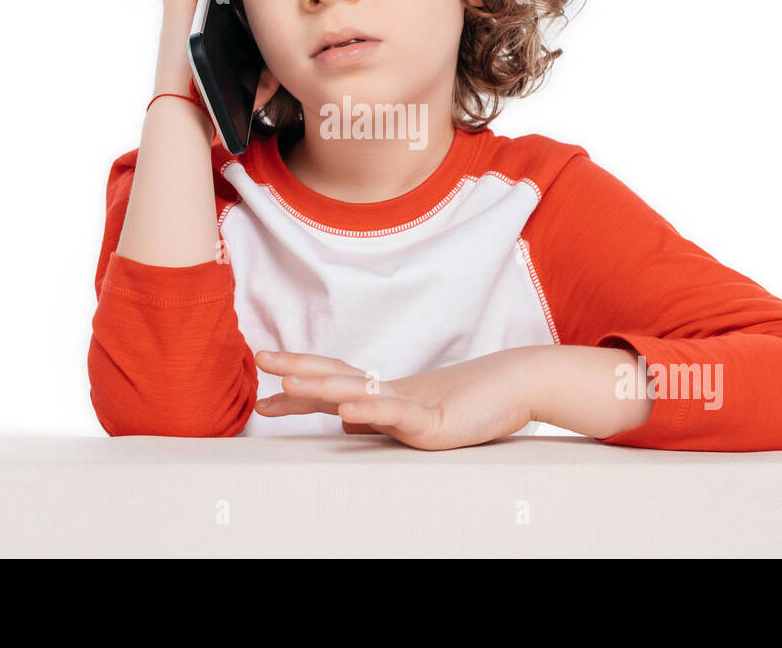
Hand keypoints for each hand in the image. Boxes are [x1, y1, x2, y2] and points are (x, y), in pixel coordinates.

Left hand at [253, 348, 537, 449]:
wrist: (520, 385)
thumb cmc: (474, 400)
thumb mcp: (416, 415)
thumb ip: (380, 417)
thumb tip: (345, 420)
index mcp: (386, 394)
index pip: (335, 386)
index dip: (299, 389)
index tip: (265, 396)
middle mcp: (392, 393)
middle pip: (337, 376)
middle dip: (297, 370)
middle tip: (261, 360)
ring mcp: (411, 404)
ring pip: (360, 390)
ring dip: (322, 384)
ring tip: (290, 380)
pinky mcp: (433, 419)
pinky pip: (397, 413)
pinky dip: (371, 408)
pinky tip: (348, 408)